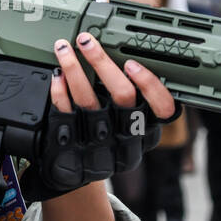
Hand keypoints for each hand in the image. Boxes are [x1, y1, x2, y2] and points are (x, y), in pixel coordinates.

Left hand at [21, 31, 178, 197]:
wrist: (77, 178)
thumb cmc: (108, 141)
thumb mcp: (130, 128)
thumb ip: (134, 100)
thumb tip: (124, 55)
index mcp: (147, 132)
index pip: (164, 109)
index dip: (150, 84)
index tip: (132, 63)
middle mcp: (127, 139)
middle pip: (122, 96)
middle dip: (103, 62)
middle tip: (87, 42)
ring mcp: (100, 144)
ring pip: (89, 100)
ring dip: (74, 69)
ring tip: (63, 49)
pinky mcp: (73, 147)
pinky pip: (65, 113)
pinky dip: (59, 91)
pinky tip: (57, 76)